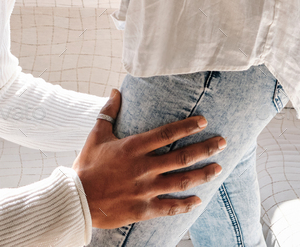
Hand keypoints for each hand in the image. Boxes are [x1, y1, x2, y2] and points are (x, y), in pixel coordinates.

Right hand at [73, 89, 225, 227]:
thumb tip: (116, 90)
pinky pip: (170, 207)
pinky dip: (185, 204)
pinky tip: (198, 200)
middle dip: (205, 149)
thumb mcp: (97, 135)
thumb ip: (109, 112)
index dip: (187, 126)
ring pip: (181, 181)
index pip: (167, 133)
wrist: (77, 200)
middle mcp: (144, 168)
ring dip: (202, 174)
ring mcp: (145, 190)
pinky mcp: (143, 209)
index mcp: (133, 147)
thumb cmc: (86, 166)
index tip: (204, 121)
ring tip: (218, 168)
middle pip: (182, 157)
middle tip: (222, 143)